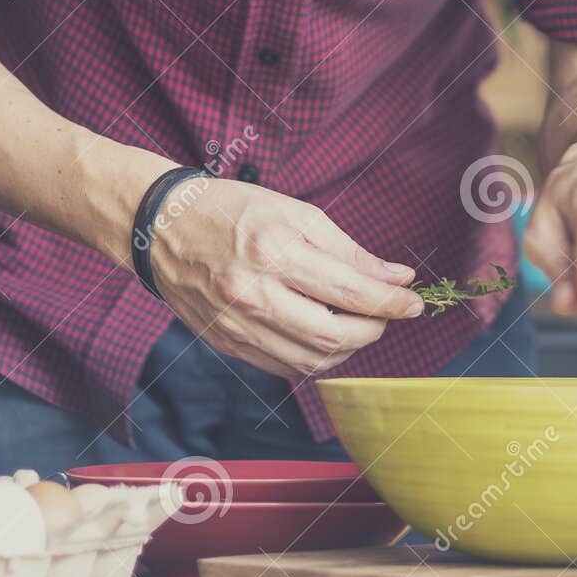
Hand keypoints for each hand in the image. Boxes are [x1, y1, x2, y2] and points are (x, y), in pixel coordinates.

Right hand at [145, 176, 422, 379]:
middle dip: (374, 330)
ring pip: (311, 361)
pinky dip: (315, 358)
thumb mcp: (296, 212)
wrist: (161, 227)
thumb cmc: (233, 210)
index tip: (415, 303)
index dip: (391, 304)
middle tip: (387, 313)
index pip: (349, 293)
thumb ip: (348, 250)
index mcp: (273, 253)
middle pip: (334, 337)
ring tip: (358, 323)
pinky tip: (324, 335)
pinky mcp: (226, 344)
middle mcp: (253, 295)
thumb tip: (396, 278)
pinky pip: (284, 366)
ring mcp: (237, 326)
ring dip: (348, 349)